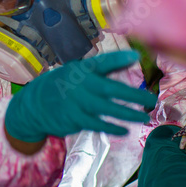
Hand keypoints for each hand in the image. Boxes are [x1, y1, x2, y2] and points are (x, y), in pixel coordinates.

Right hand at [5, 50, 155, 143]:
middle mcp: (80, 84)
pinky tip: (125, 130)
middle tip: (151, 100)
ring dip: (127, 114)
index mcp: (82, 69)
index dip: (118, 59)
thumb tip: (134, 58)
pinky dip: (111, 127)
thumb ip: (106, 67)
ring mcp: (77, 103)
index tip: (136, 57)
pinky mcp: (74, 119)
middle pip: (110, 89)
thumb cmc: (65, 84)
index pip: (101, 62)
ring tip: (144, 117)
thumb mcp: (80, 71)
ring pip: (107, 109)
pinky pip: (97, 124)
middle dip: (133, 95)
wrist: (34, 105)